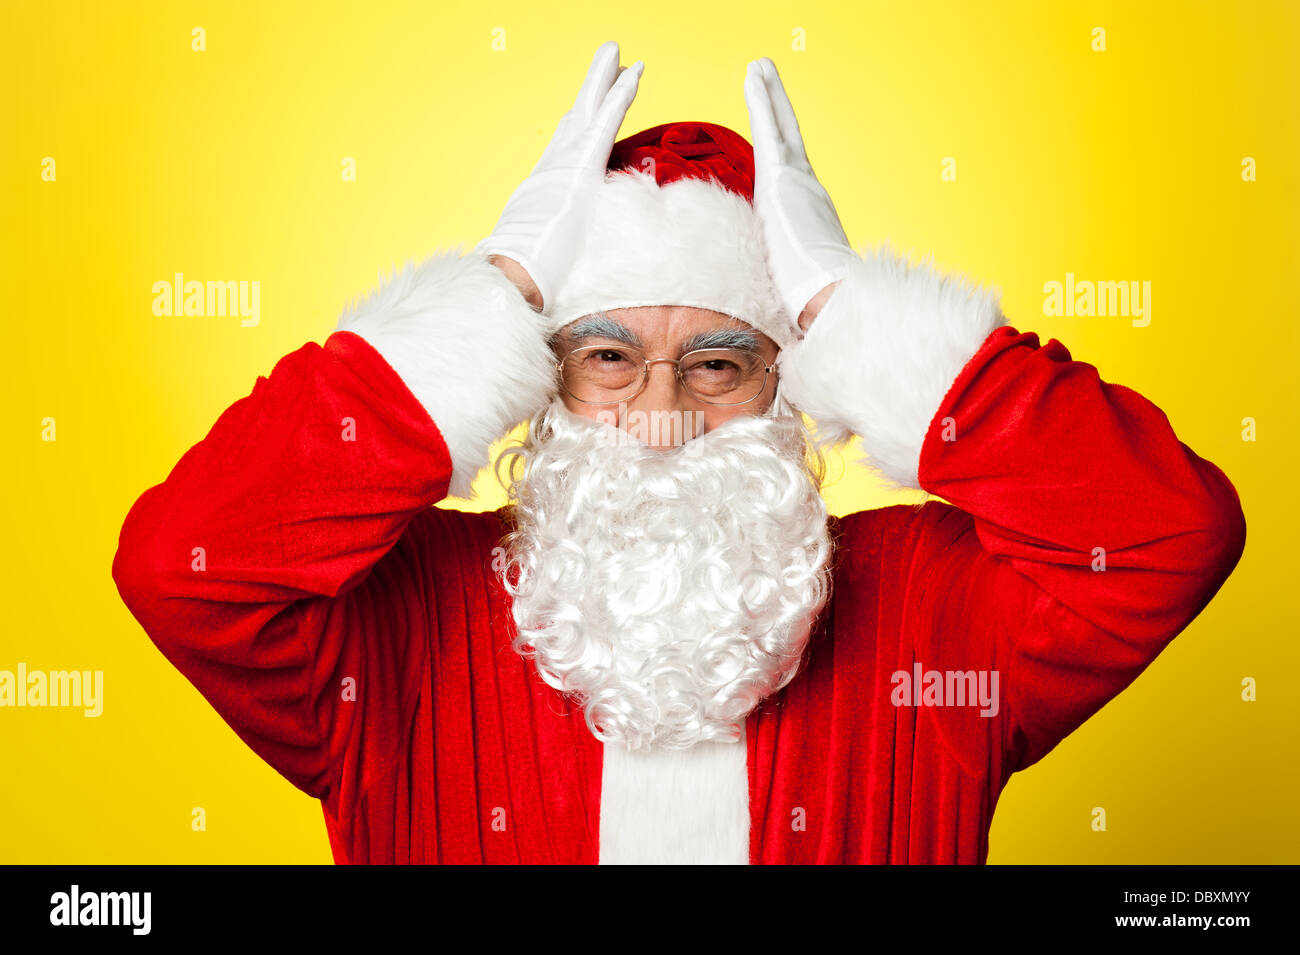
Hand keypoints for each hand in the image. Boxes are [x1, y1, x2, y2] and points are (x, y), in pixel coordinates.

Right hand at [477, 41, 643, 312]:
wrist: (510, 281)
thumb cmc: (526, 284)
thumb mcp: (544, 263)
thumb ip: (554, 258)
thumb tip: (555, 274)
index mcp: (545, 192)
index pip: (567, 149)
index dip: (580, 123)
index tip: (589, 105)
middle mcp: (549, 170)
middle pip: (575, 119)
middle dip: (592, 88)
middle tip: (608, 60)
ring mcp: (562, 166)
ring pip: (589, 113)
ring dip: (606, 81)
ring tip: (619, 55)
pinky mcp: (578, 169)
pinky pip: (604, 125)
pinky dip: (618, 99)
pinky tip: (632, 77)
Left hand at [744, 57, 855, 332]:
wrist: (830, 307)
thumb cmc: (817, 319)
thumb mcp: (791, 310)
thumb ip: (786, 317)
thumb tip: (784, 363)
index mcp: (806, 223)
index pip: (789, 183)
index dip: (782, 160)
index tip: (776, 147)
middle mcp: (807, 197)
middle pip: (788, 144)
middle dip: (777, 114)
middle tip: (766, 83)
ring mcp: (799, 184)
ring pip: (780, 129)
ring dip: (769, 97)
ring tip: (758, 68)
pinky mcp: (785, 178)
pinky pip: (770, 128)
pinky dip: (763, 99)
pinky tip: (754, 73)